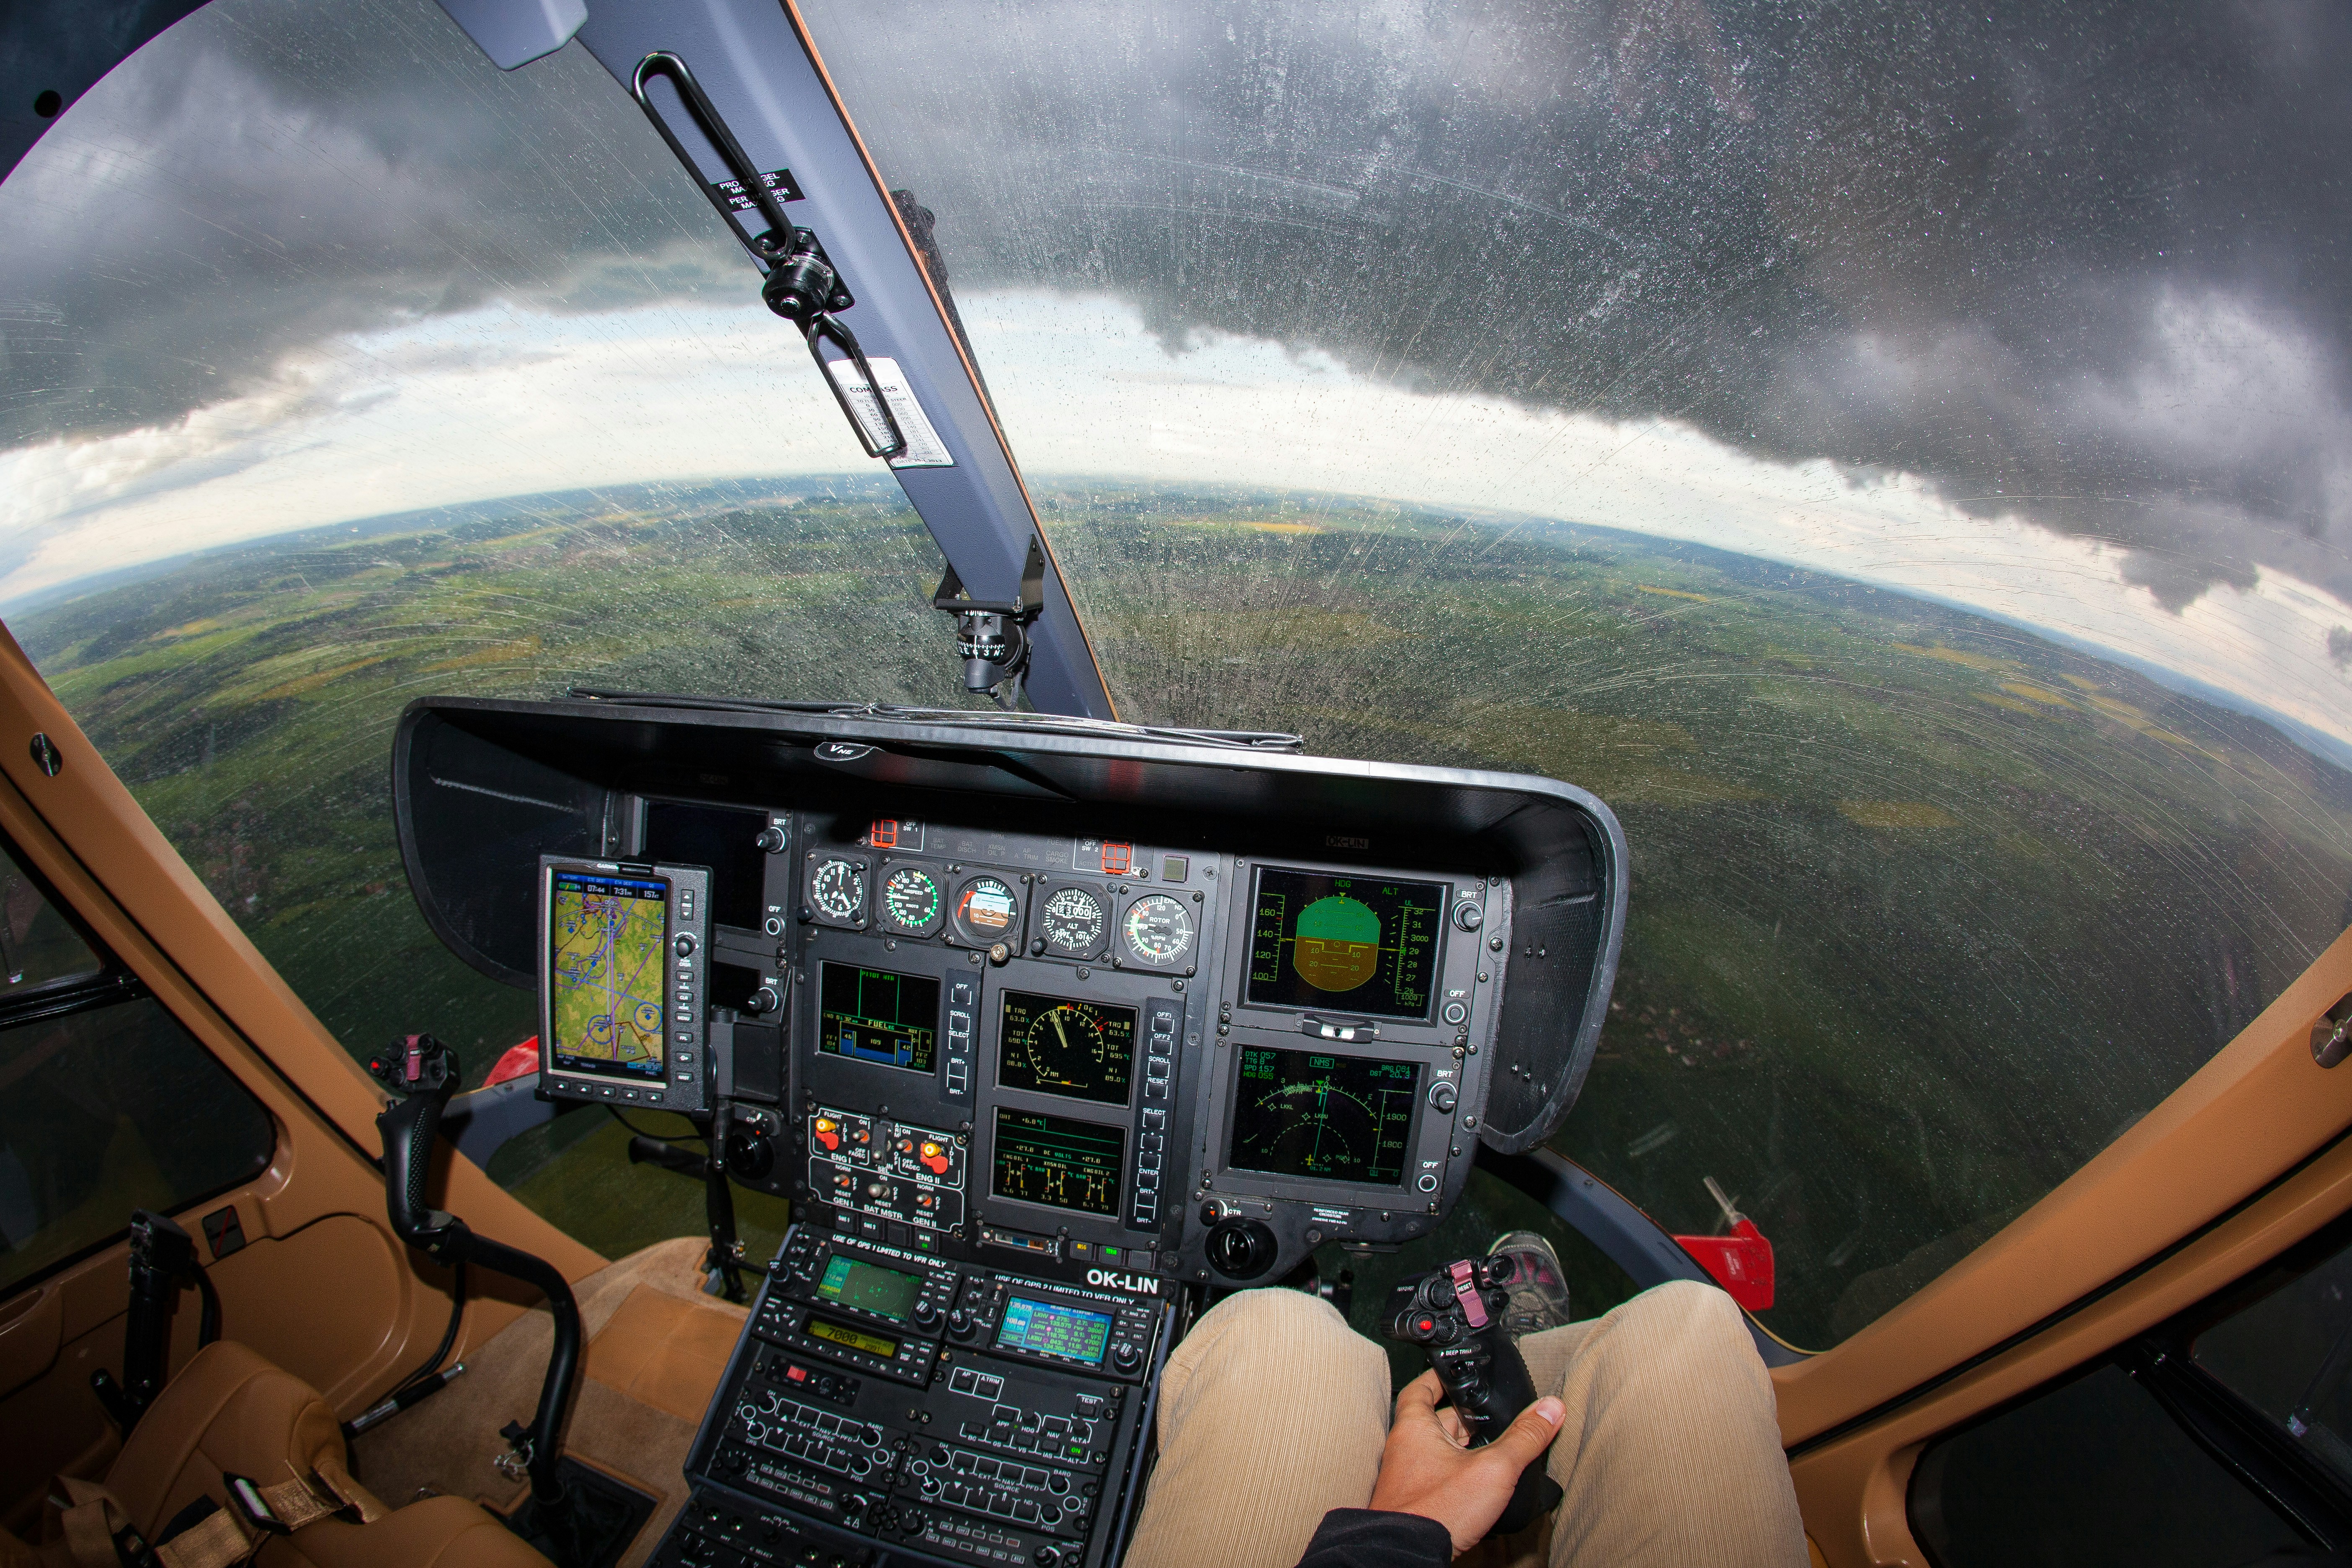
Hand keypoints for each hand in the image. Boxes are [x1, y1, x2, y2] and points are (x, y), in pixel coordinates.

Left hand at [1367, 1370, 1563, 1553]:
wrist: (1409, 1556)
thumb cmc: (1437, 1511)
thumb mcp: (1493, 1468)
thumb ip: (1524, 1438)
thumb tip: (1551, 1408)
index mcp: (1414, 1427)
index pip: (1421, 1387)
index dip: (1440, 1377)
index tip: (1458, 1373)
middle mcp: (1405, 1449)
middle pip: (1438, 1421)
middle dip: (1467, 1419)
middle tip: (1496, 1418)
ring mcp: (1409, 1477)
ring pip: (1441, 1451)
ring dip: (1466, 1450)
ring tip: (1497, 1453)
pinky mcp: (1417, 1502)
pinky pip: (1440, 1477)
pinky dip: (1460, 1475)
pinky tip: (1481, 1485)